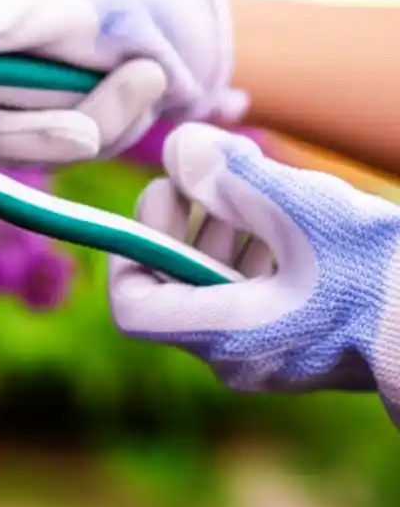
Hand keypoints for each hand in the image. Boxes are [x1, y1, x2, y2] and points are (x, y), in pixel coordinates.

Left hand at [108, 122, 399, 424]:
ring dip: (225, 232)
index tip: (162, 195)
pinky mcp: (311, 342)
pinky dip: (263, 251)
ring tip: (255, 185)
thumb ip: (233, 178)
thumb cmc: (386, 275)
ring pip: (221, 289)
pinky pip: (262, 297)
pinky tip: (293, 212)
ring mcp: (277, 355)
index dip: (133, 248)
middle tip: (204, 173)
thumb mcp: (306, 212)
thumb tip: (175, 148)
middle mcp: (241, 357)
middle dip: (184, 225)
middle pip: (176, 290)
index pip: (132, 307)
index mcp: (226, 336)